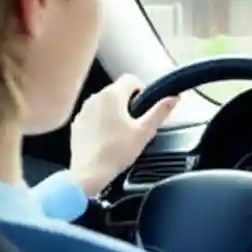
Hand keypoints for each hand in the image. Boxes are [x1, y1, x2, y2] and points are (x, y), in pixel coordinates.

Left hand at [69, 74, 177, 196]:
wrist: (89, 172)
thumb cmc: (116, 153)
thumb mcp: (145, 131)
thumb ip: (160, 111)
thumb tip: (173, 98)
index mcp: (112, 96)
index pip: (131, 78)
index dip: (141, 89)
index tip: (144, 106)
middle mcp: (95, 98)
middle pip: (117, 90)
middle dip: (127, 103)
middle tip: (134, 124)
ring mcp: (84, 110)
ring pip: (104, 103)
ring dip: (113, 112)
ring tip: (120, 133)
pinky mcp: (77, 123)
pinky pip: (92, 115)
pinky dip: (100, 122)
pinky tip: (106, 139)